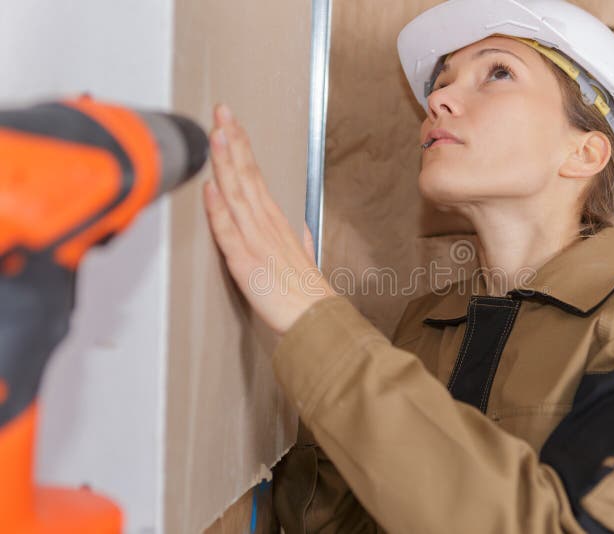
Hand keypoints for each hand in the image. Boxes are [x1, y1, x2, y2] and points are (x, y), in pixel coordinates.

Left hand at [202, 103, 335, 335]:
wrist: (316, 320)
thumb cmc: (307, 293)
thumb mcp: (305, 259)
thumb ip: (300, 241)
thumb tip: (301, 230)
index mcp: (275, 222)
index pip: (256, 176)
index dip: (241, 147)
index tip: (231, 123)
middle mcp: (265, 225)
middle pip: (246, 176)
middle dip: (232, 141)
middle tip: (222, 111)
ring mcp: (255, 241)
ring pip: (237, 195)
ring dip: (225, 163)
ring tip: (217, 134)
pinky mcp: (246, 263)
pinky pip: (229, 233)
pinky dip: (218, 210)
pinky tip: (210, 188)